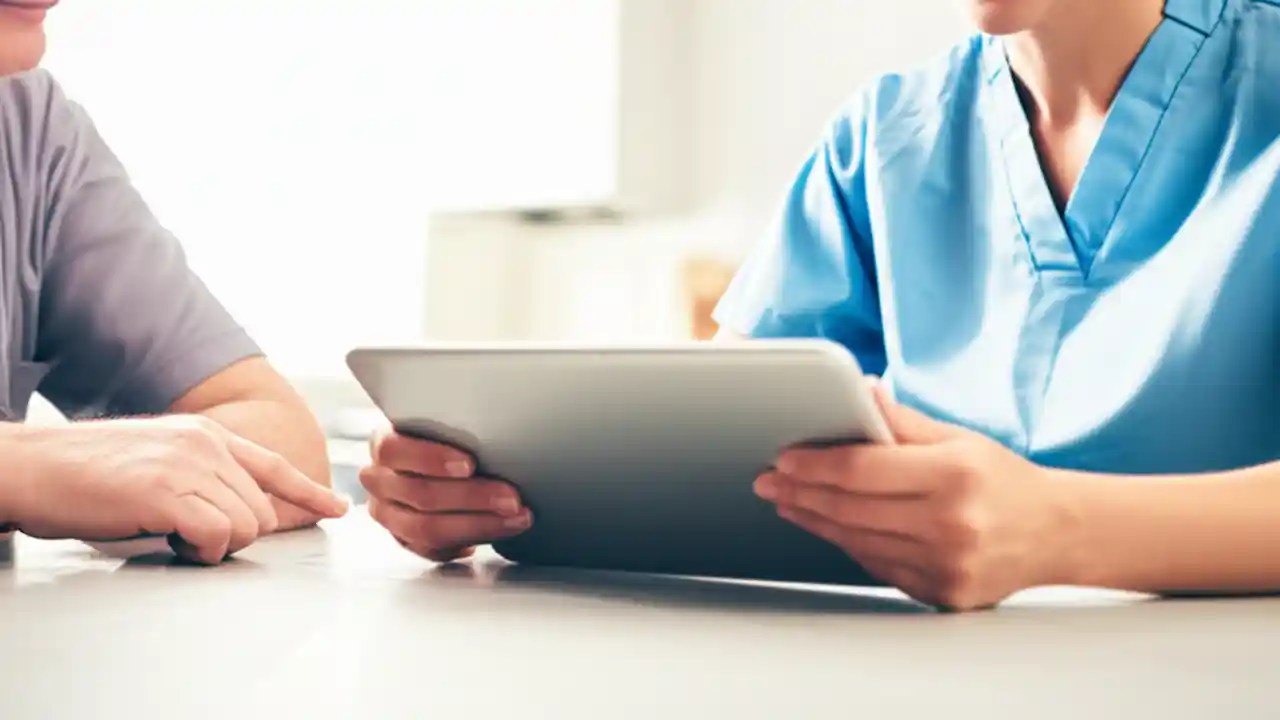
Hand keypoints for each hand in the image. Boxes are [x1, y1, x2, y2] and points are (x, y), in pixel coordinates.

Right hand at [5, 415, 349, 563]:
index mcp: (207, 434)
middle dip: (233, 534)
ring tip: (169, 531)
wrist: (33, 467)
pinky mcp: (169, 492)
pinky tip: (167, 540)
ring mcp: (190, 465)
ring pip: (247, 526)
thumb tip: (241, 510)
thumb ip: (204, 474)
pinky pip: (217, 537)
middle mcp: (207, 444)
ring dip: (213, 544)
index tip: (337, 509)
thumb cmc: (87, 472)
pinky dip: (198, 551)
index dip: (310, 492)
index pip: (275, 466)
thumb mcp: (159, 458)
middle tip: (185, 533)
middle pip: (264, 510)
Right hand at [362, 429, 531, 561]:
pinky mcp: (404, 540)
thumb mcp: (445, 427)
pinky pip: (433, 550)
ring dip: (478, 525)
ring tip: (514, 519)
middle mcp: (379, 481)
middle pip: (420, 494)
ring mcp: (388, 515)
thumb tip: (500, 436)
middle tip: (511, 499)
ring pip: (427, 529)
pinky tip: (495, 533)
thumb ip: (457, 432)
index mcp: (384, 444)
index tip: (469, 465)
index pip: (394, 451)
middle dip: (472, 498)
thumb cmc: (444, 442)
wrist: (429, 467)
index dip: (431, 459)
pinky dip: (467, 542)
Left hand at [754, 388, 1074, 610]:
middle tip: (768, 482)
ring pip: (857, 543)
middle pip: (851, 509)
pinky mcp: (942, 594)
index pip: (862, 470)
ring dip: (815, 521)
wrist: (1057, 533)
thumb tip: (855, 393)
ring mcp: (946, 565)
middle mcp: (950, 524)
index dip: (813, 465)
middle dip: (800, 494)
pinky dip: (849, 545)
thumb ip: (901, 422)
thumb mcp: (957, 438)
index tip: (782, 458)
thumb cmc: (1002, 479)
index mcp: (953, 475)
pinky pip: (878, 567)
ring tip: (789, 503)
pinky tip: (829, 526)